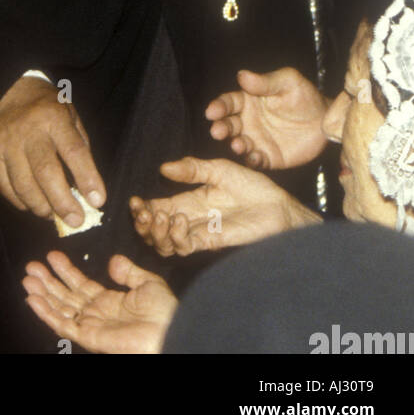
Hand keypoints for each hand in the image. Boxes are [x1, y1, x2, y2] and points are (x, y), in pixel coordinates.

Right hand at [0, 76, 104, 225]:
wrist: (8, 90)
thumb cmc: (47, 107)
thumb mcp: (70, 116)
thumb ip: (79, 148)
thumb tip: (88, 189)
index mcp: (53, 117)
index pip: (73, 151)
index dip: (87, 178)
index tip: (98, 200)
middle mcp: (28, 130)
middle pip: (46, 173)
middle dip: (63, 202)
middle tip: (76, 220)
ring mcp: (6, 143)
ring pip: (24, 185)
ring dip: (42, 207)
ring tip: (55, 215)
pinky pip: (6, 187)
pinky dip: (22, 202)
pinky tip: (34, 204)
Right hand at [23, 251, 176, 354]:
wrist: (171, 331)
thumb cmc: (165, 312)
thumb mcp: (148, 283)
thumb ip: (128, 271)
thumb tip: (111, 261)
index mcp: (109, 302)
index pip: (80, 285)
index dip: (65, 271)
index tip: (51, 255)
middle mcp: (97, 314)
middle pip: (66, 297)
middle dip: (48, 282)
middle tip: (31, 267)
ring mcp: (91, 326)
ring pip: (60, 310)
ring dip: (43, 295)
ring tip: (27, 280)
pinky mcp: (89, 337)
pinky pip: (63, 325)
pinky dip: (46, 312)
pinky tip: (33, 299)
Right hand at [130, 156, 319, 257]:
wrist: (278, 208)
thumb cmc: (253, 187)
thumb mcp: (219, 169)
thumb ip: (192, 169)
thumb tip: (163, 168)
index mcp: (190, 201)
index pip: (158, 207)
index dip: (143, 208)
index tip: (135, 201)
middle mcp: (191, 219)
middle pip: (156, 229)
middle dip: (144, 222)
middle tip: (141, 212)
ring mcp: (199, 232)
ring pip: (165, 243)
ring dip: (155, 231)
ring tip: (158, 216)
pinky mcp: (210, 242)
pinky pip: (184, 247)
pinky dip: (174, 237)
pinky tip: (177, 220)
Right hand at [206, 67, 328, 169]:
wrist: (325, 120)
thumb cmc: (305, 95)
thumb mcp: (288, 81)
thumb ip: (265, 81)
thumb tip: (241, 75)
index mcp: (248, 100)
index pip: (228, 102)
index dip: (219, 106)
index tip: (212, 111)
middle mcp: (247, 121)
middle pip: (228, 124)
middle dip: (221, 128)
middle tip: (217, 131)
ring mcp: (256, 140)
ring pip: (239, 144)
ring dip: (235, 145)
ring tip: (238, 145)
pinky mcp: (268, 158)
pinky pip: (257, 161)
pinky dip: (253, 161)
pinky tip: (255, 157)